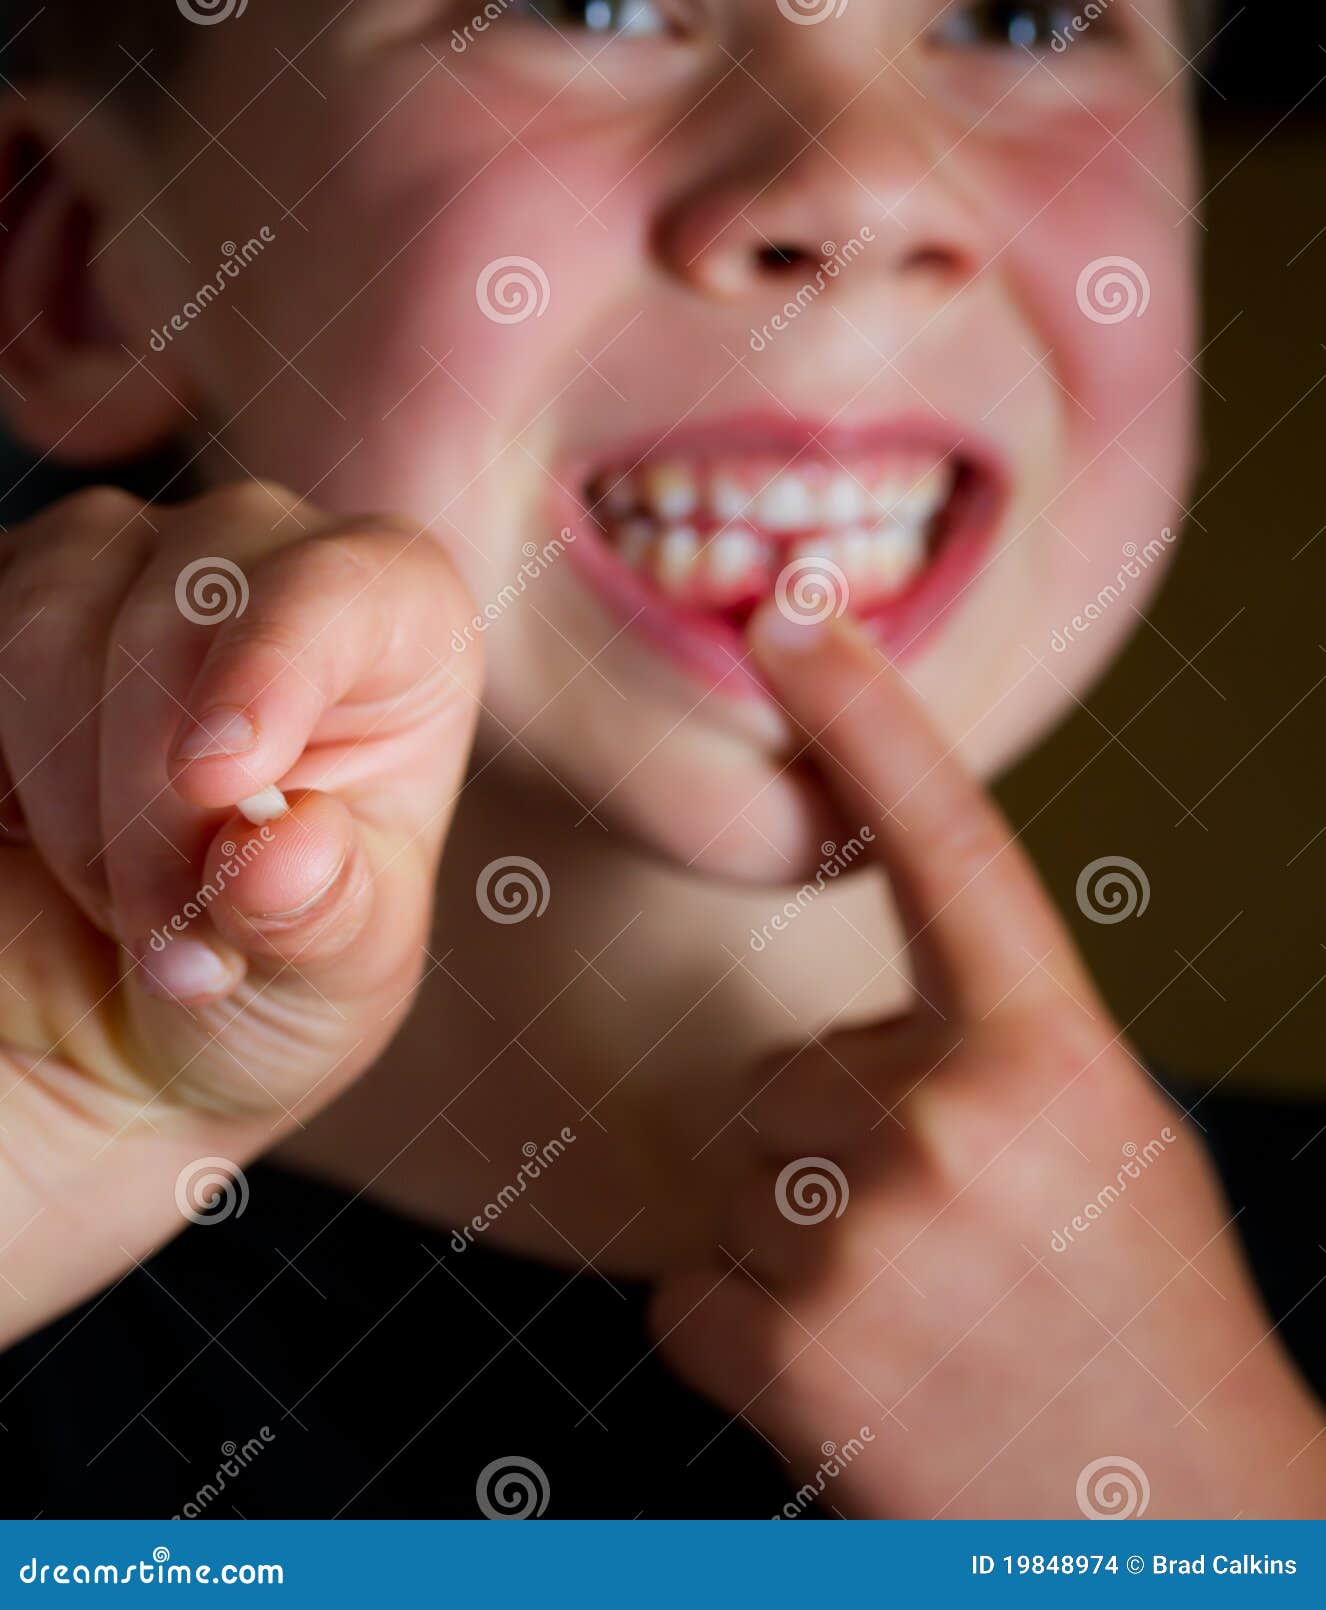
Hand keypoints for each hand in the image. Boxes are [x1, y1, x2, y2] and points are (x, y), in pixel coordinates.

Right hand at [0, 481, 479, 1344]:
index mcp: (396, 634)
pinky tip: (26, 837)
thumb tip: (284, 851)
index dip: (278, 665)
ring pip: (46, 619)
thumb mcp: (328, 982)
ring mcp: (117, 570)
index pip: (348, 587)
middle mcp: (261, 569)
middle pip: (180, 604)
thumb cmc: (275, 980)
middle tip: (166, 923)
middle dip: (153, 791)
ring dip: (65, 794)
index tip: (219, 779)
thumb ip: (322, 919)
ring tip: (115, 898)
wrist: (129, 1029)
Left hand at [652, 603, 1325, 1518]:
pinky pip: (691, 1280)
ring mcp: (862, 1236)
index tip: (796, 610)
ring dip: (791, 1230)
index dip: (865, 712)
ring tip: (910, 1308)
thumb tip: (856, 1019)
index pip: (943, 841)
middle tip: (942, 1236)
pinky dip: (743, 1321)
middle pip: (779, 1064)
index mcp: (1050, 1054)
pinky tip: (849, 1368)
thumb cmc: (1141, 1315)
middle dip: (832, 1137)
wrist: (1176, 1523)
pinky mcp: (786, 1347)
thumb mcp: (1105, 1137)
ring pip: (733, 1172)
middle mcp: (951, 1121)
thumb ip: (990, 1047)